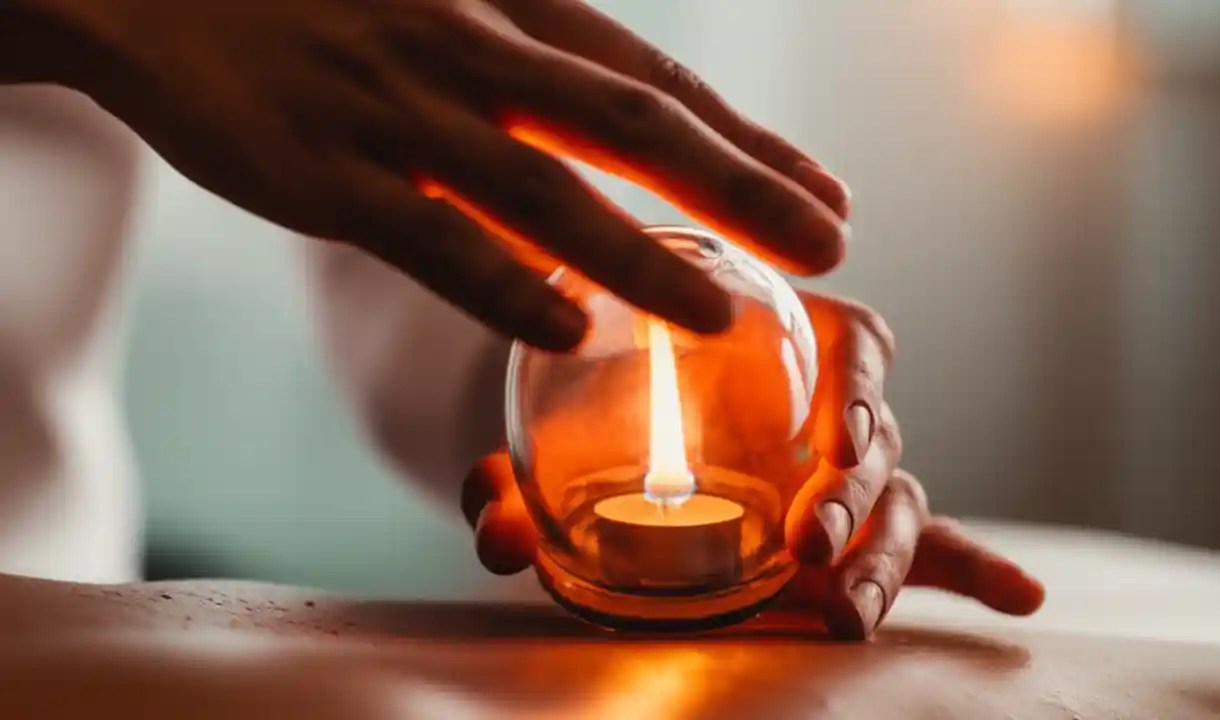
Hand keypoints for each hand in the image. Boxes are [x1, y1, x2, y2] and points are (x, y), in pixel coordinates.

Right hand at [25, 0, 847, 349]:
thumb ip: (524, 56)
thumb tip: (608, 119)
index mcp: (507, 8)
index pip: (656, 83)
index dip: (749, 142)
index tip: (825, 192)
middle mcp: (471, 53)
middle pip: (633, 128)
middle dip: (742, 192)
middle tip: (833, 248)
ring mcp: (399, 113)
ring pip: (543, 188)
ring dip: (638, 253)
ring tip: (718, 315)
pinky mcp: (325, 174)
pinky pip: (426, 236)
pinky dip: (497, 284)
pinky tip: (562, 329)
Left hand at [461, 291, 1043, 637]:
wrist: (612, 458)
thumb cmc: (595, 432)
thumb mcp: (553, 461)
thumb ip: (519, 493)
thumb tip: (499, 535)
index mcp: (781, 359)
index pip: (857, 348)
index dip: (864, 382)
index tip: (851, 426)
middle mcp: (829, 414)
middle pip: (879, 445)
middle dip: (853, 498)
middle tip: (813, 546)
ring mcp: (852, 479)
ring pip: (903, 506)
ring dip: (883, 558)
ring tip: (848, 612)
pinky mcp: (859, 538)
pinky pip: (934, 548)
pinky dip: (977, 570)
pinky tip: (1024, 599)